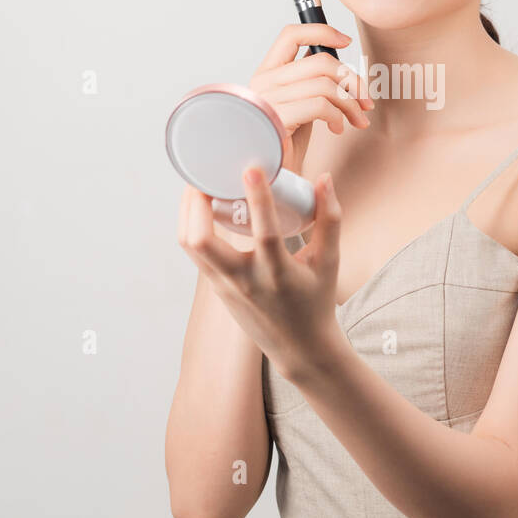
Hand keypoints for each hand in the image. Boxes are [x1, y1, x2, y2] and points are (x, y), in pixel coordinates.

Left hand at [178, 161, 342, 381]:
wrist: (299, 347)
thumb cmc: (316, 301)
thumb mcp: (329, 261)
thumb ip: (329, 219)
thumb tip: (324, 179)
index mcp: (278, 274)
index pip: (264, 234)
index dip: (258, 200)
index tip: (251, 169)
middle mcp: (245, 281)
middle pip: (202, 242)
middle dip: (196, 204)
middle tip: (204, 175)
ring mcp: (225, 287)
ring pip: (190, 246)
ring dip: (188, 212)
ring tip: (198, 186)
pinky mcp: (216, 288)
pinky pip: (195, 253)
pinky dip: (193, 226)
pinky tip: (200, 208)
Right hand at [248, 24, 372, 175]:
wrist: (272, 177)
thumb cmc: (288, 142)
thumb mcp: (300, 103)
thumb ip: (309, 80)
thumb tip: (337, 61)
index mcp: (267, 73)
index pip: (291, 35)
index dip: (322, 31)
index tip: (347, 41)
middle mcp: (262, 82)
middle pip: (320, 61)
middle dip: (353, 81)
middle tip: (366, 102)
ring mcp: (267, 100)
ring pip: (325, 84)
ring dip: (351, 103)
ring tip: (356, 120)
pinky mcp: (276, 120)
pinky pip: (320, 105)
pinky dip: (337, 116)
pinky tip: (337, 129)